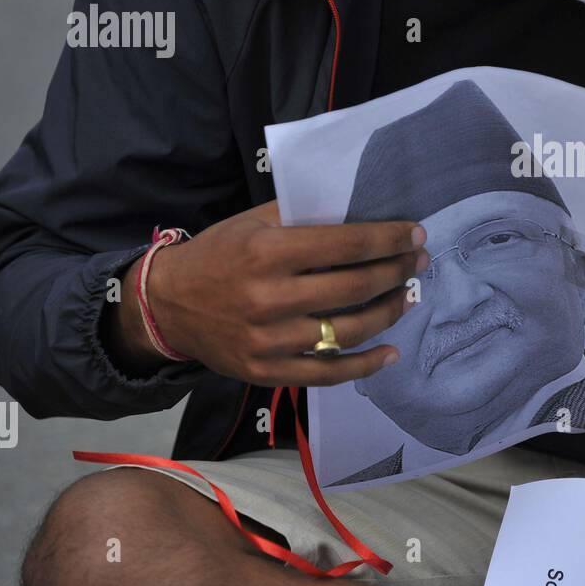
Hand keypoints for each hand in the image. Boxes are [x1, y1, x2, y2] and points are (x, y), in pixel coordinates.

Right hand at [108, 200, 428, 386]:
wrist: (166, 305)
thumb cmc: (217, 255)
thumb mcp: (252, 223)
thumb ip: (301, 218)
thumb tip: (360, 212)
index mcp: (268, 253)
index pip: (347, 245)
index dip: (388, 239)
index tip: (415, 234)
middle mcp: (270, 299)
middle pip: (354, 287)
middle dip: (396, 272)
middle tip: (418, 262)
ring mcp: (269, 341)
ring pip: (348, 331)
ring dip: (388, 313)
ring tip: (408, 296)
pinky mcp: (267, 371)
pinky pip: (327, 373)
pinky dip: (365, 365)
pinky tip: (390, 352)